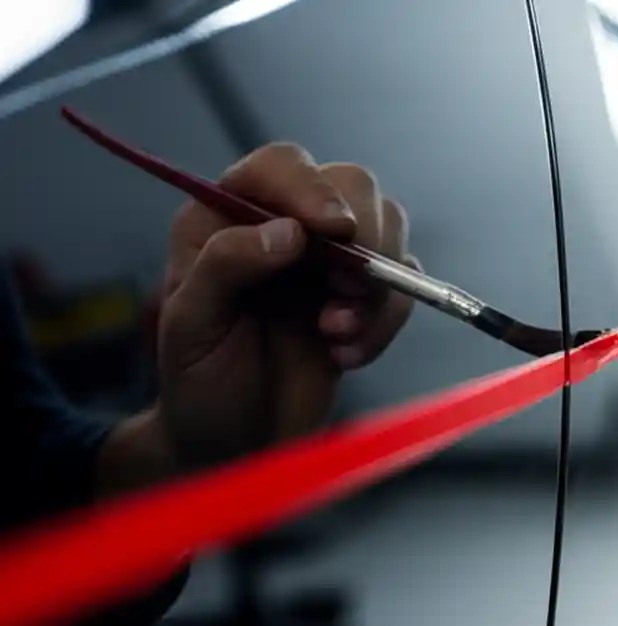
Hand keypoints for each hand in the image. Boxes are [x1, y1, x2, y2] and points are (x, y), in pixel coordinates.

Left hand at [155, 143, 413, 468]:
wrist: (237, 448)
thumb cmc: (200, 384)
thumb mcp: (192, 325)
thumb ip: (227, 266)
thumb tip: (287, 231)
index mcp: (227, 218)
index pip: (281, 167)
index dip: (312, 188)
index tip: (336, 230)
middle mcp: (284, 226)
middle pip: (351, 185)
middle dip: (362, 238)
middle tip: (343, 294)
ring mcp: (330, 261)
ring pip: (388, 226)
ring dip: (377, 284)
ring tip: (336, 334)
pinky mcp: (365, 298)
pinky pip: (406, 282)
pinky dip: (388, 319)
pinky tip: (346, 354)